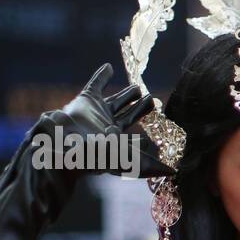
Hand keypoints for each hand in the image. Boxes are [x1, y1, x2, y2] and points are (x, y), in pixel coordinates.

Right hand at [42, 62, 172, 179]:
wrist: (65, 144)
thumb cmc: (96, 155)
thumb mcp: (129, 161)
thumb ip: (150, 166)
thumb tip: (174, 172)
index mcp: (118, 143)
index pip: (135, 140)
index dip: (145, 138)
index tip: (158, 133)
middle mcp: (107, 127)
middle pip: (128, 116)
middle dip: (141, 109)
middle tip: (154, 100)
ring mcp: (97, 113)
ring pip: (116, 100)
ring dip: (127, 94)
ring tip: (138, 88)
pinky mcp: (86, 100)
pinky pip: (95, 84)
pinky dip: (101, 76)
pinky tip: (108, 67)